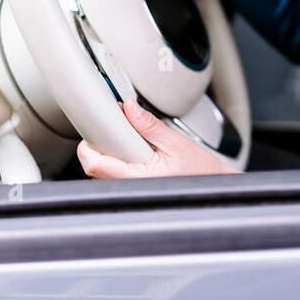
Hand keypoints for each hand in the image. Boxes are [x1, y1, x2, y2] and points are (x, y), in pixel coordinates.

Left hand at [76, 99, 241, 177]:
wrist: (211, 183)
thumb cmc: (198, 170)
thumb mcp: (175, 142)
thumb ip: (148, 125)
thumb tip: (129, 107)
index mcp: (139, 178)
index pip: (96, 165)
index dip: (88, 147)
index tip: (93, 132)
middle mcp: (131, 188)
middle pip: (94, 171)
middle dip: (97, 150)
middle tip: (110, 133)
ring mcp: (132, 191)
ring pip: (103, 175)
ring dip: (106, 157)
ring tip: (125, 145)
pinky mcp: (135, 190)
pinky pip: (114, 178)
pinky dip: (116, 164)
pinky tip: (130, 156)